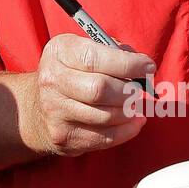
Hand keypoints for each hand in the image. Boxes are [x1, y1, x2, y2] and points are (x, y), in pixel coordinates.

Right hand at [30, 33, 153, 157]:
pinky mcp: (63, 136)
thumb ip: (115, 52)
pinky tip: (134, 122)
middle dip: (129, 91)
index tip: (148, 67)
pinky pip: (105, 138)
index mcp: (60, 52)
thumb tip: (145, 68)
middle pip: (100, 89)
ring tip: (135, 105)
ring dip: (129, 112)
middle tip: (139, 91)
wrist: (39, 107)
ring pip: (105, 116)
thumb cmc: (75, 72)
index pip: (96, 59)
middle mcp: (52, 80)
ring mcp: (55, 111)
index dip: (128, 64)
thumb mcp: (86, 50)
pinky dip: (127, 131)